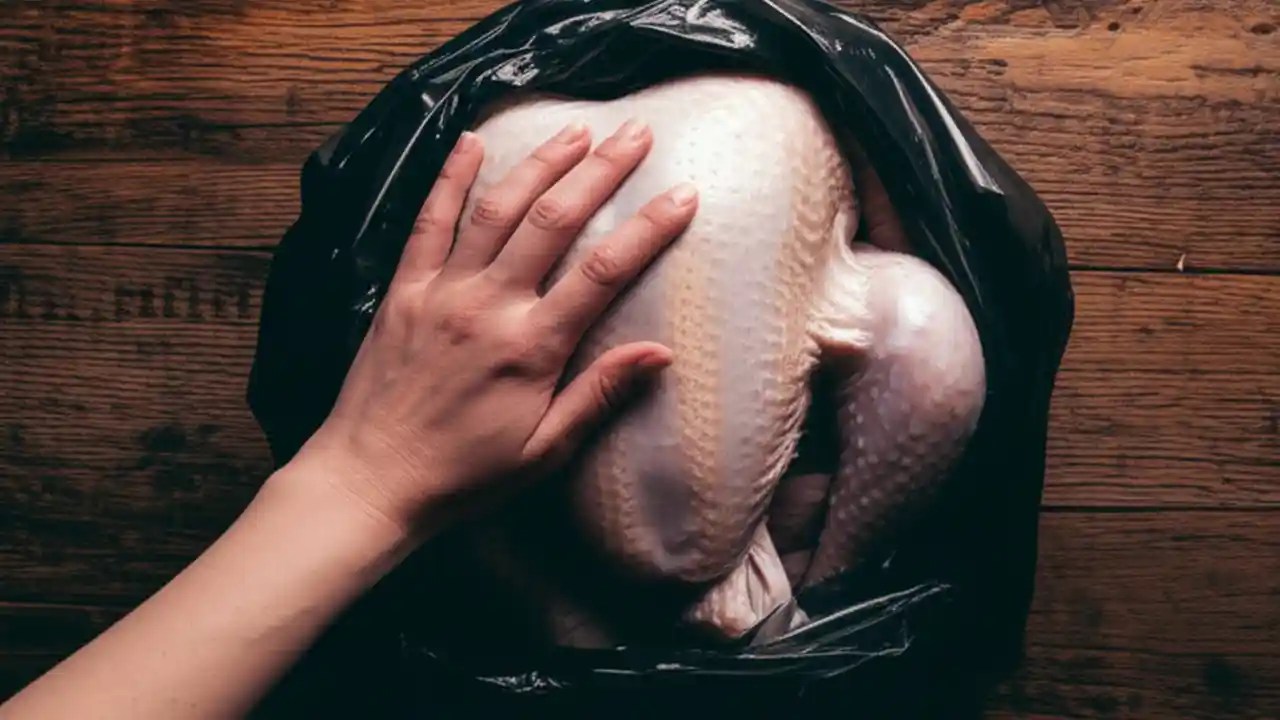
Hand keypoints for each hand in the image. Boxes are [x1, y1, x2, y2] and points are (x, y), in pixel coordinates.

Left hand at [287, 119, 698, 538]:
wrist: (370, 481)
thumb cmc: (464, 475)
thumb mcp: (545, 449)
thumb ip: (599, 393)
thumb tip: (661, 352)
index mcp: (531, 347)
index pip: (604, 272)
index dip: (649, 228)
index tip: (683, 193)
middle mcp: (489, 306)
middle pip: (554, 220)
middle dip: (601, 171)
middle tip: (636, 133)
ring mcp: (441, 291)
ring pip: (497, 209)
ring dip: (540, 163)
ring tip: (576, 129)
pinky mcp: (403, 289)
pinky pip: (429, 221)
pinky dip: (451, 178)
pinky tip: (472, 142)